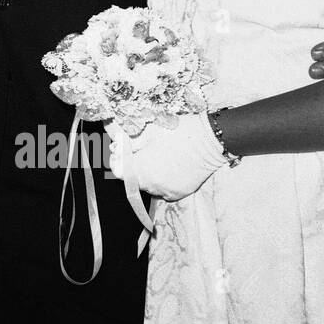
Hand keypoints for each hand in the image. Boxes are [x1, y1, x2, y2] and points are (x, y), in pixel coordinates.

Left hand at [108, 112, 226, 201]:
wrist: (210, 139)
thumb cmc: (177, 131)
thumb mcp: (148, 131)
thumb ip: (127, 141)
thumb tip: (114, 145)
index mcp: (141, 170)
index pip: (118, 171)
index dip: (117, 159)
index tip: (120, 151)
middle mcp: (152, 185)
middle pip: (133, 178)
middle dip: (133, 165)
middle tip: (141, 150)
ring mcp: (167, 191)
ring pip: (148, 184)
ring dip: (148, 173)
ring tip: (156, 157)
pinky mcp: (180, 193)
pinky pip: (163, 189)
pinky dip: (161, 180)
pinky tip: (168, 165)